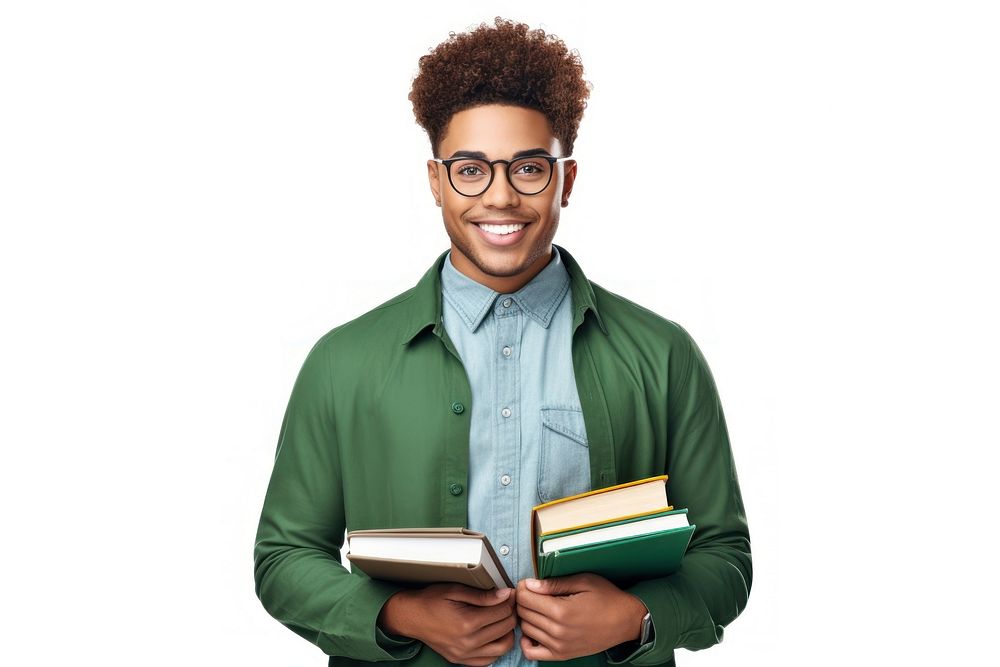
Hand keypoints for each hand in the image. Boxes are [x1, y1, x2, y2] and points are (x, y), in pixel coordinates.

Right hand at [378, 583, 516, 665]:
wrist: (411, 617)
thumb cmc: (431, 601)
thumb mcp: (455, 590)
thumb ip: (482, 595)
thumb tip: (505, 594)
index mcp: (467, 622)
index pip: (502, 612)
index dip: (510, 600)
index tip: (510, 594)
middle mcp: (468, 642)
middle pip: (505, 628)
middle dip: (510, 613)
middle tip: (507, 604)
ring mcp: (465, 654)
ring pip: (502, 647)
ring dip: (508, 633)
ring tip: (502, 619)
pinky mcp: (461, 660)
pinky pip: (489, 660)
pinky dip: (496, 648)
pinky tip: (493, 635)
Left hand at [515, 573, 647, 660]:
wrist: (626, 621)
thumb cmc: (607, 598)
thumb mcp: (583, 581)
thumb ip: (555, 583)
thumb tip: (530, 584)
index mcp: (562, 611)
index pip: (526, 598)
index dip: (523, 587)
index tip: (528, 583)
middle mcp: (558, 631)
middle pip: (523, 613)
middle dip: (524, 600)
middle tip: (532, 592)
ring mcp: (559, 646)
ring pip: (526, 629)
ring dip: (526, 617)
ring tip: (537, 607)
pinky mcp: (562, 655)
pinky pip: (532, 653)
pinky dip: (527, 642)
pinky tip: (535, 628)